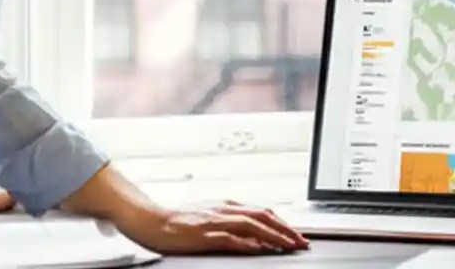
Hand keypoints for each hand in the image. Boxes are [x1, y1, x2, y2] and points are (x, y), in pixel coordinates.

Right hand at [116, 201, 308, 254]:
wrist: (152, 220)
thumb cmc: (180, 220)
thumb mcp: (210, 214)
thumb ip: (231, 220)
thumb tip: (253, 232)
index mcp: (228, 205)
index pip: (263, 212)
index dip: (283, 223)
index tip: (297, 234)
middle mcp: (225, 209)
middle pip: (264, 216)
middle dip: (286, 229)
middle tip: (302, 242)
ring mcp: (215, 221)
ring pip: (253, 226)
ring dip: (274, 236)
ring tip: (289, 246)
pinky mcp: (205, 234)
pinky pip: (231, 238)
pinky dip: (248, 243)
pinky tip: (260, 249)